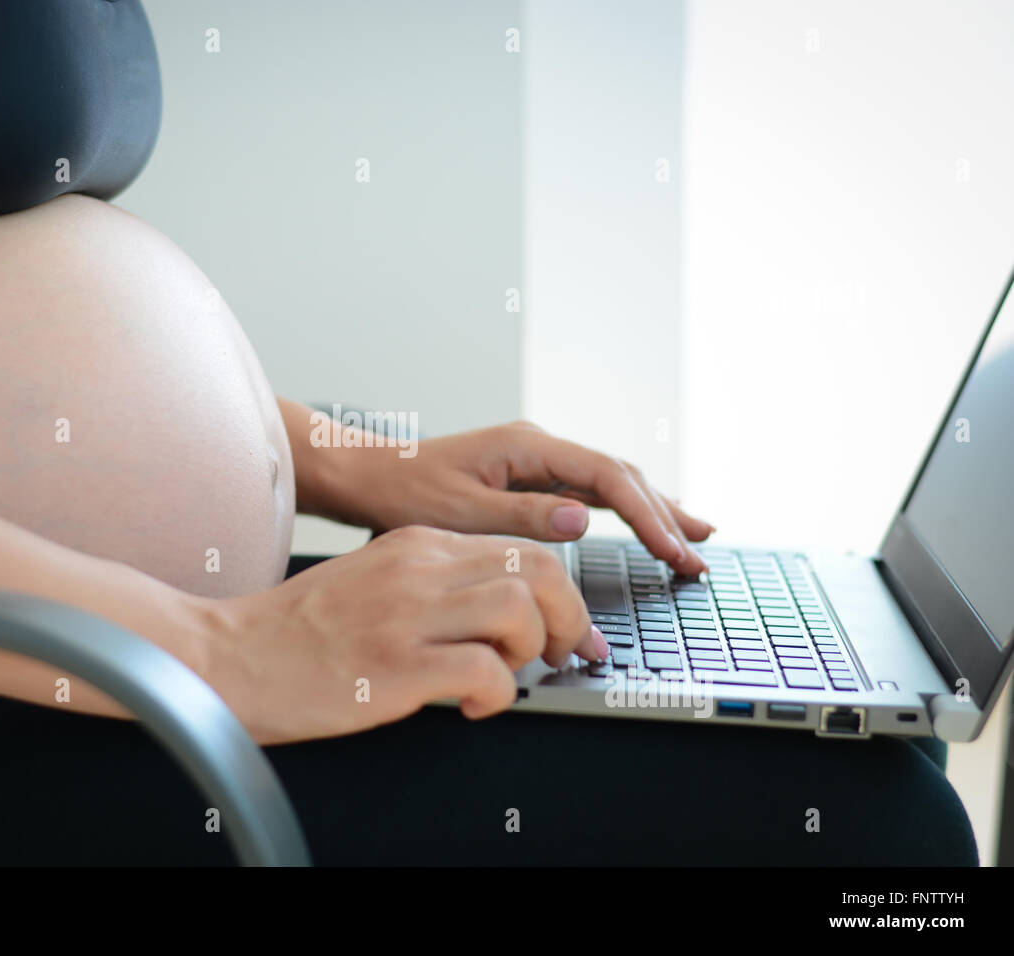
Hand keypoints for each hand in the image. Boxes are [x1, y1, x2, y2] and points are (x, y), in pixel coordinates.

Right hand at [204, 525, 605, 743]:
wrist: (228, 657)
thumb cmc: (297, 631)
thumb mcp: (371, 579)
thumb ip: (432, 580)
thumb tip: (500, 605)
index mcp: (415, 544)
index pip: (520, 548)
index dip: (558, 592)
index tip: (561, 629)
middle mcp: (417, 567)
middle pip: (537, 569)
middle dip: (565, 617)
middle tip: (552, 653)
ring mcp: (405, 614)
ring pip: (521, 611)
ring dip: (529, 653)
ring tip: (502, 676)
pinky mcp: (395, 665)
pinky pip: (486, 673)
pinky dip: (497, 696)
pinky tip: (469, 706)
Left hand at [309, 420, 713, 576]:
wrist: (369, 477)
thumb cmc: (405, 494)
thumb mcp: (462, 513)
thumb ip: (524, 516)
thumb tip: (586, 518)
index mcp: (529, 447)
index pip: (608, 478)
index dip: (649, 517)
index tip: (675, 553)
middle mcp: (539, 447)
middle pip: (620, 475)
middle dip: (665, 514)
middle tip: (701, 554)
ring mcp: (536, 461)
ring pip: (610, 482)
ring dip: (652, 510)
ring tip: (694, 536)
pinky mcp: (528, 477)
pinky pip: (588, 491)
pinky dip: (622, 510)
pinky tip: (644, 523)